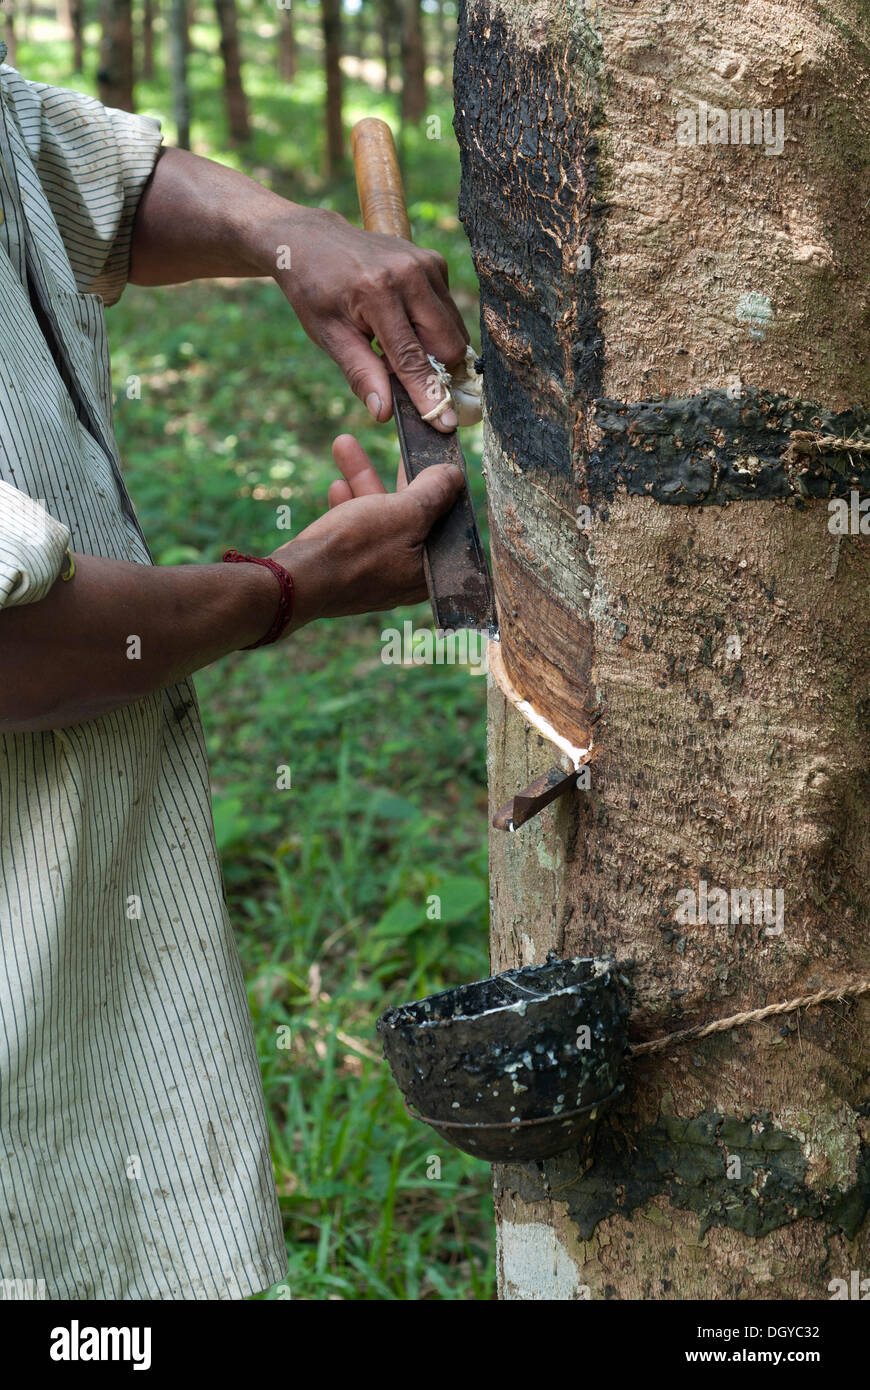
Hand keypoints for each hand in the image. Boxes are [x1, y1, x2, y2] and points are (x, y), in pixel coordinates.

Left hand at [270, 208, 469, 431]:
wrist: (314, 241)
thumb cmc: (316, 291)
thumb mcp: (328, 336)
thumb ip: (360, 373)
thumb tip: (384, 413)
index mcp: (377, 291)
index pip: (412, 356)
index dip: (429, 394)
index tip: (445, 424)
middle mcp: (409, 273)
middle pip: (449, 344)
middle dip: (436, 371)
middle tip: (403, 374)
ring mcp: (426, 263)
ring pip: (454, 330)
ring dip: (433, 350)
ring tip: (396, 344)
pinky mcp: (435, 262)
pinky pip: (447, 312)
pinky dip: (431, 328)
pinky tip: (402, 322)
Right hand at [271, 434, 463, 630]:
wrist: (297, 581)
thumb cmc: (356, 548)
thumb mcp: (406, 512)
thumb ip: (434, 492)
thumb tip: (453, 476)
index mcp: (431, 572)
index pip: (446, 523)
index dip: (441, 488)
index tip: (431, 459)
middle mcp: (408, 578)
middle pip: (411, 517)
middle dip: (395, 474)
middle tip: (394, 445)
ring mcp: (376, 575)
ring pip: (379, 518)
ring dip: (362, 480)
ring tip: (343, 445)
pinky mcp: (348, 571)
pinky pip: (356, 533)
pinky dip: (349, 507)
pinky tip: (336, 486)